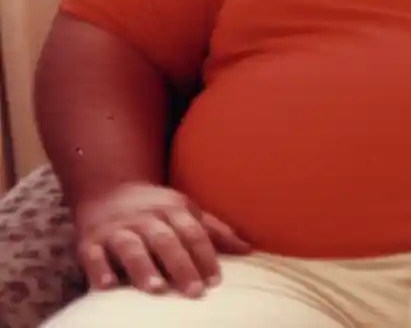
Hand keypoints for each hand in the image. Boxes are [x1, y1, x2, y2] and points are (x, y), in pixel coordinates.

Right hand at [73, 182, 250, 296]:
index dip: (205, 256)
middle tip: (194, 292)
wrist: (107, 190)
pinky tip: (106, 287)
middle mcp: (145, 218)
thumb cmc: (156, 209)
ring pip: (131, 247)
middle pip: (166, 241)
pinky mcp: (89, 241)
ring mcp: (117, 229)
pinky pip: (92, 256)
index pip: (193, 233)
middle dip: (181, 266)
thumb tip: (249, 249)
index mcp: (172, 210)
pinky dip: (98, 270)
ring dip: (143, 268)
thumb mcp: (186, 212)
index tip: (216, 281)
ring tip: (156, 289)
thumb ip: (215, 232)